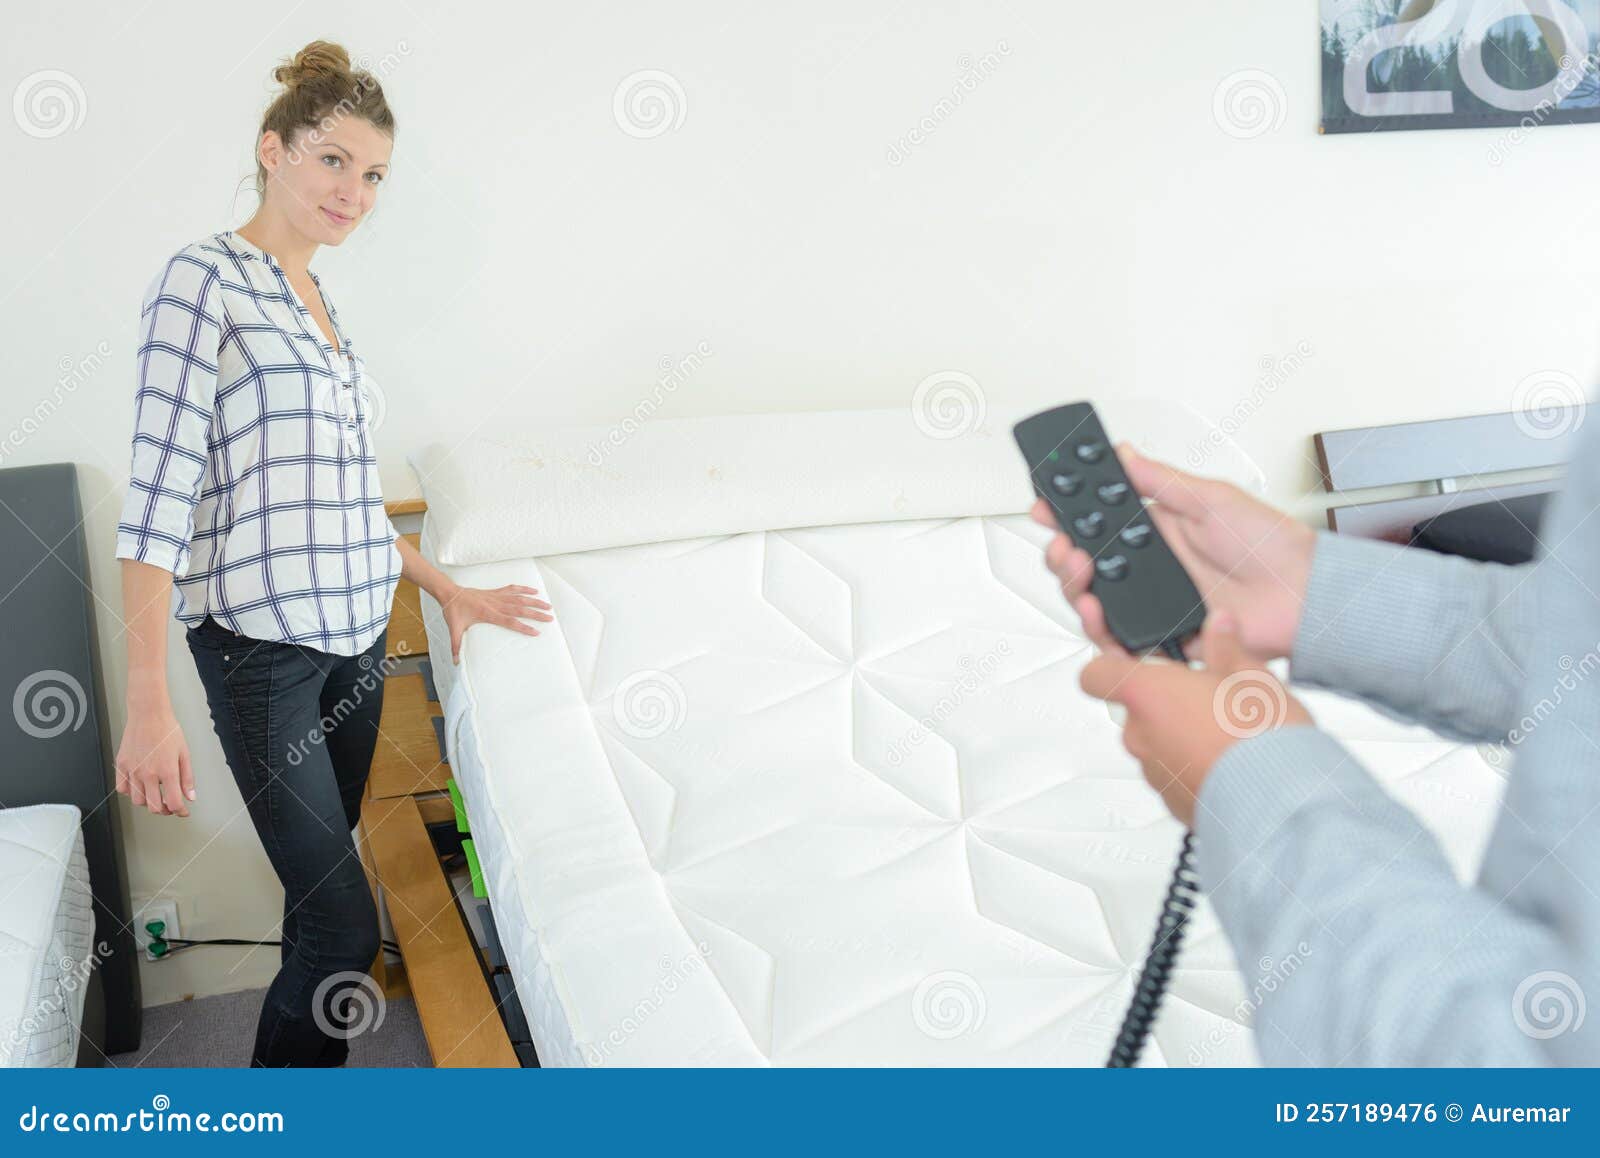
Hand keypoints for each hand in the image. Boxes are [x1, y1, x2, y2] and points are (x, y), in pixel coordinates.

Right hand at [115, 697, 194, 817]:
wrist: (148, 715)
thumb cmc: (167, 730)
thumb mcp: (185, 754)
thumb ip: (188, 778)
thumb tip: (191, 796)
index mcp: (167, 771)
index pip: (173, 803)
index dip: (180, 811)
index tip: (183, 810)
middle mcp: (148, 774)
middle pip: (154, 807)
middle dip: (165, 810)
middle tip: (170, 804)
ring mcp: (133, 770)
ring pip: (138, 801)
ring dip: (148, 802)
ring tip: (156, 794)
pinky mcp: (121, 766)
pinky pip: (122, 789)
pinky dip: (131, 792)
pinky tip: (140, 786)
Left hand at [440, 583, 553, 662]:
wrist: (450, 593)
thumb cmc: (454, 611)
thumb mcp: (454, 629)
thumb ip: (456, 645)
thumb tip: (456, 661)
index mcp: (488, 614)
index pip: (510, 621)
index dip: (524, 627)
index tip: (536, 632)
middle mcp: (495, 604)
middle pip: (520, 609)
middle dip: (536, 613)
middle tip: (549, 618)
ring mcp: (496, 597)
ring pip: (519, 598)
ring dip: (534, 601)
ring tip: (548, 605)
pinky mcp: (495, 592)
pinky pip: (512, 589)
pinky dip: (524, 589)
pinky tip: (534, 591)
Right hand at [1031, 442, 1314, 661]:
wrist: (1305, 595)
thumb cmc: (1271, 545)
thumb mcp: (1212, 498)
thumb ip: (1162, 480)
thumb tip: (1124, 454)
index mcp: (1156, 530)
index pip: (1097, 523)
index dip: (1065, 516)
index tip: (1045, 507)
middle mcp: (1148, 567)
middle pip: (1084, 565)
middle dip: (1062, 555)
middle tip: (1065, 547)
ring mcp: (1153, 601)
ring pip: (1093, 602)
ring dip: (1074, 589)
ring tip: (1080, 575)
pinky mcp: (1163, 633)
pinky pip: (1120, 638)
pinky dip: (1101, 631)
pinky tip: (1097, 614)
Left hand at [1079, 609, 1312, 825]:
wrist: (1281, 801)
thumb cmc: (1261, 737)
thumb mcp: (1252, 677)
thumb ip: (1227, 648)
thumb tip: (1220, 627)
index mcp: (1147, 693)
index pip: (1096, 674)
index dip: (1109, 666)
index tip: (1130, 661)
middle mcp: (1140, 734)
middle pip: (1136, 709)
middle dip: (1166, 701)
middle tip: (1205, 694)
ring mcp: (1154, 771)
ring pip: (1156, 742)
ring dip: (1180, 734)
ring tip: (1225, 730)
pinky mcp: (1172, 801)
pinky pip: (1174, 774)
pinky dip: (1192, 765)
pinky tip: (1228, 760)